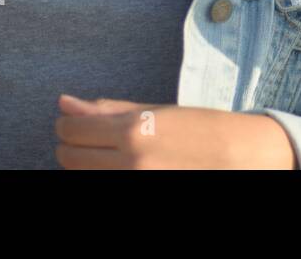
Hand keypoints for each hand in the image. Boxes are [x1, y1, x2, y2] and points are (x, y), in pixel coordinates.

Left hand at [54, 95, 296, 168]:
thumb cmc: (197, 128)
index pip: (73, 130)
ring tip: (104, 153)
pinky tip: (116, 166)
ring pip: (81, 175)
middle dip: (70, 145)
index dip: (67, 124)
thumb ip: (105, 110)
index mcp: (132, 131)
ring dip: (84, 163)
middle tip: (87, 138)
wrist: (236, 157)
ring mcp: (134, 183)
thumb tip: (64, 102)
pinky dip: (101, 175)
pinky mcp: (139, 197)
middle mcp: (130, 161)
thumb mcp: (153, 111)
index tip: (73, 122)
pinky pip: (104, 185)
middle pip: (69, 157)